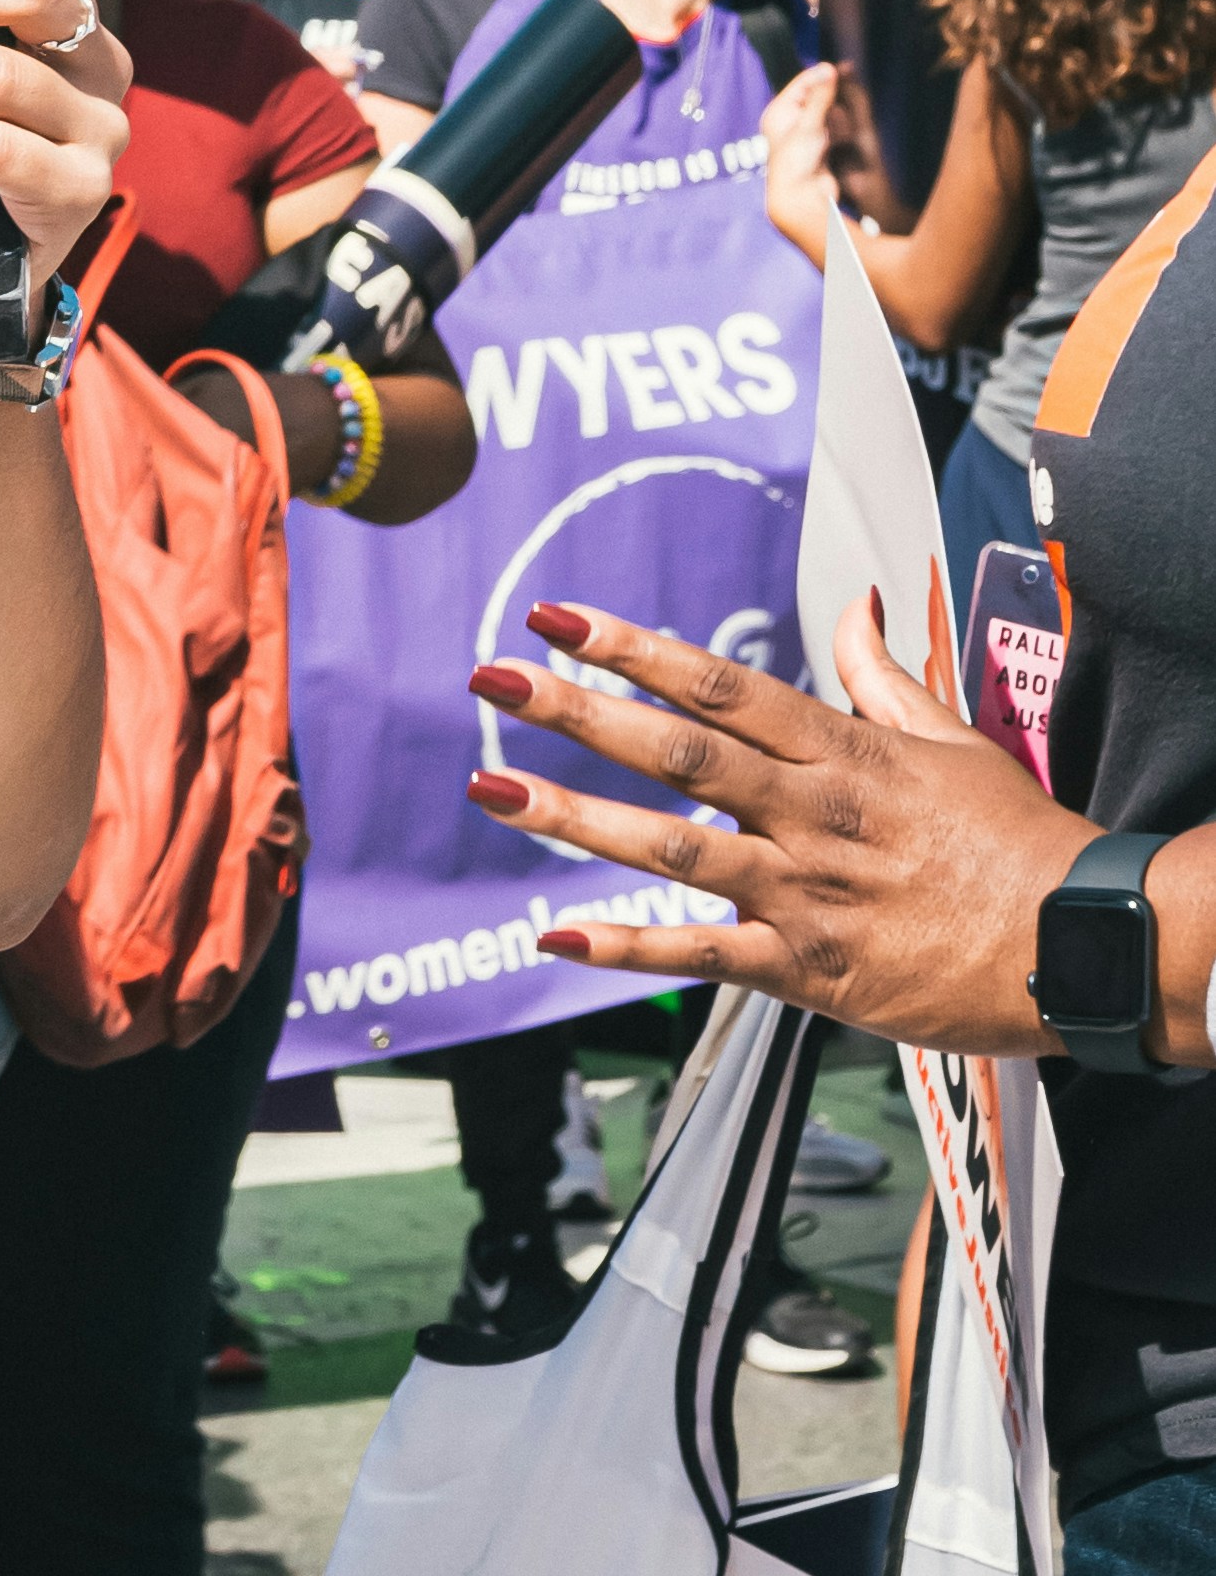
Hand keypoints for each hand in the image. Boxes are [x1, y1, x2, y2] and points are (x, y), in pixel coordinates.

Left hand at [464, 587, 1083, 1050]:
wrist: (1081, 946)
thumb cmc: (1018, 843)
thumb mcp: (952, 742)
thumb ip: (882, 677)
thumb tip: (854, 604)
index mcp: (843, 751)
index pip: (720, 686)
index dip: (634, 648)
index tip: (560, 616)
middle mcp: (812, 814)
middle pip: (679, 752)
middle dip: (578, 712)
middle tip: (494, 680)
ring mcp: (806, 893)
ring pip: (674, 848)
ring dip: (576, 818)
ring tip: (494, 789)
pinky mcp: (811, 971)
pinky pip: (706, 956)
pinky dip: (631, 949)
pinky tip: (558, 934)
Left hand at [756, 59, 841, 272]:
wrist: (801, 199)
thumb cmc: (796, 162)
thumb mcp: (809, 125)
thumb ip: (820, 97)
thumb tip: (828, 69)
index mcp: (778, 113)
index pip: (800, 85)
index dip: (819, 75)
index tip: (839, 66)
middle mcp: (788, 123)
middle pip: (813, 98)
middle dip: (830, 90)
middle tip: (848, 76)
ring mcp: (803, 136)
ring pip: (824, 113)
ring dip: (835, 108)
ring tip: (847, 101)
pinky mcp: (818, 149)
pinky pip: (830, 129)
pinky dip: (838, 125)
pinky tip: (847, 123)